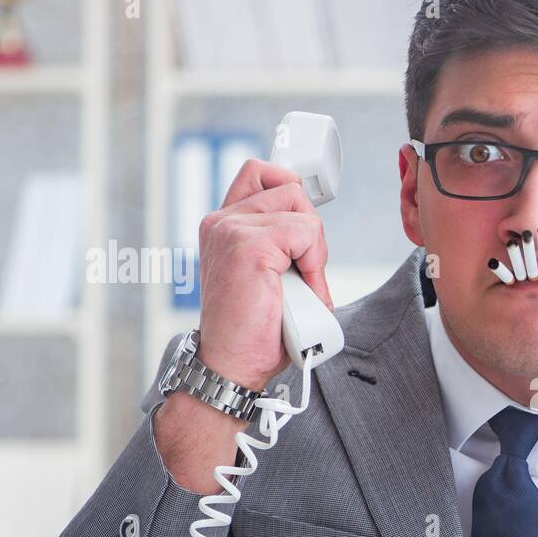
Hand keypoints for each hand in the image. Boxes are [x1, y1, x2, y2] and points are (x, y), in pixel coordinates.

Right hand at [195, 160, 334, 390]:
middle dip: (310, 230)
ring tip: (302, 286)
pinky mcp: (249, 245)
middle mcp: (222, 221)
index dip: (290, 189)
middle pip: (290, 188)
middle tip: (304, 272)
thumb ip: (279, 244)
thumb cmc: (252, 329)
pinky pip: (306, 231)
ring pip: (302, 208)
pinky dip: (315, 261)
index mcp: (222, 225)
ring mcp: (232, 229)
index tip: (303, 230)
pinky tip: (304, 288)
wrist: (232, 364)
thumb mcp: (266, 275)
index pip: (259, 173)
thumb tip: (312, 227)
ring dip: (315, 250)